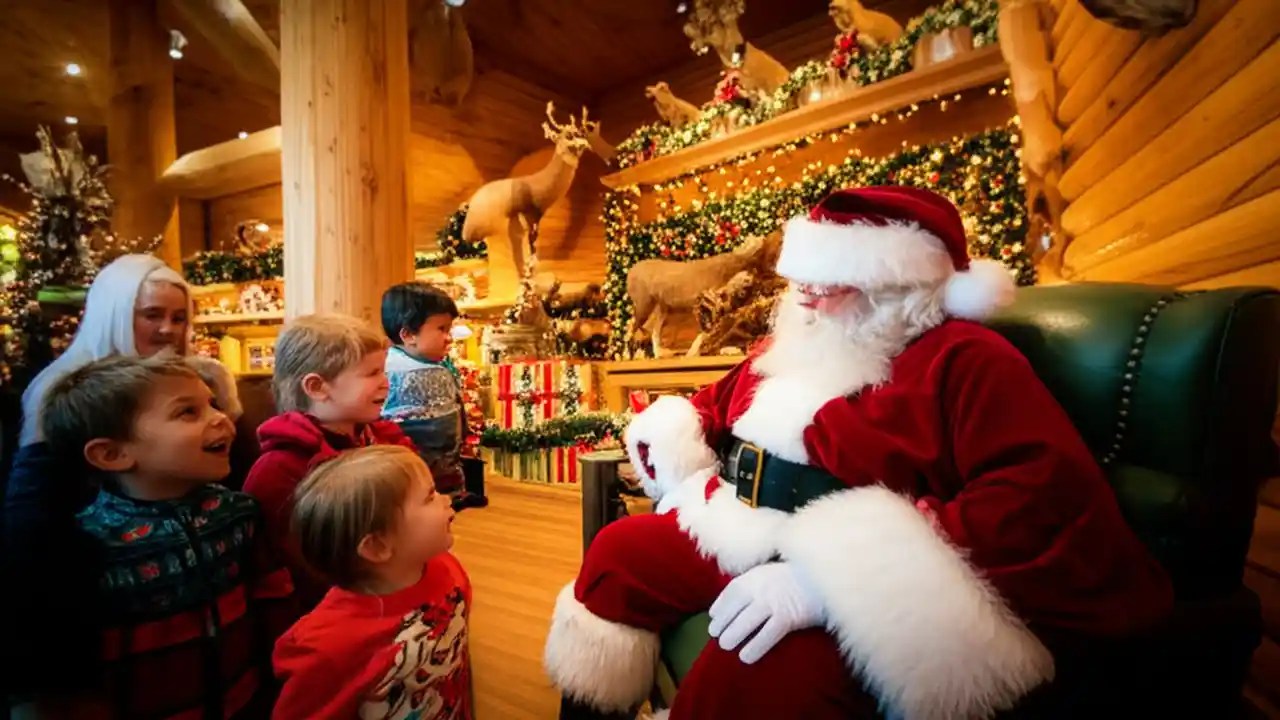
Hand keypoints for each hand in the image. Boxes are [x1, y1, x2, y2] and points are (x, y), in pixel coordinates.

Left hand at [707, 561, 824, 663]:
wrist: (827, 579)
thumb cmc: (800, 578)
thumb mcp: (774, 572)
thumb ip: (757, 583)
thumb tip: (738, 600)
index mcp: (757, 575)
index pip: (732, 591)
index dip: (720, 605)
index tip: (713, 616)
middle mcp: (762, 587)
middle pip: (735, 608)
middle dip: (722, 622)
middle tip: (715, 635)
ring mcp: (774, 602)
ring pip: (747, 621)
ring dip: (733, 635)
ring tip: (726, 646)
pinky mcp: (789, 617)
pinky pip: (767, 634)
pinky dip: (755, 646)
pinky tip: (746, 657)